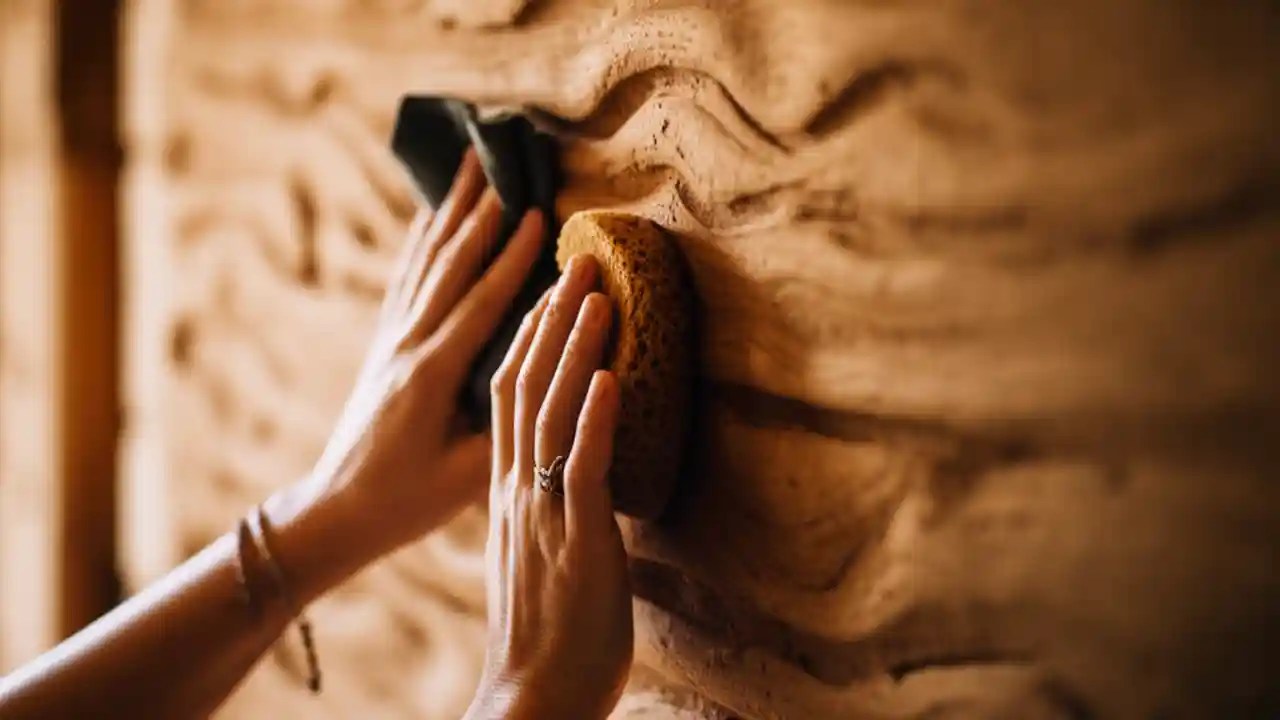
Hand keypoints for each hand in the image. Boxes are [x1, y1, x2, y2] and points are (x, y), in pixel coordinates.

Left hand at [262, 151, 546, 599]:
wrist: (336, 512)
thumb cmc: (406, 501)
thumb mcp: (465, 476)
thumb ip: (507, 424)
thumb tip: (551, 378)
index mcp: (432, 375)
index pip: (481, 304)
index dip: (511, 260)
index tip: (536, 215)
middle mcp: (407, 346)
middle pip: (447, 265)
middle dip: (477, 212)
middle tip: (500, 163)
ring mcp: (391, 341)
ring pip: (424, 262)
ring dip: (448, 212)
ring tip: (466, 168)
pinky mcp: (384, 347)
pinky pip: (404, 280)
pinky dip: (419, 243)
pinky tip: (429, 218)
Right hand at [467, 256, 633, 719]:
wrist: (530, 699)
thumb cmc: (546, 638)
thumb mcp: (542, 559)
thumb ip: (551, 513)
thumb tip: (578, 485)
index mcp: (507, 495)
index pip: (509, 399)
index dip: (530, 341)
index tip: (553, 295)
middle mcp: (515, 492)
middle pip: (523, 386)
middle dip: (550, 320)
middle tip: (578, 263)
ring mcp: (540, 512)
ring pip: (548, 411)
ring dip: (574, 348)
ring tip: (595, 294)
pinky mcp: (575, 538)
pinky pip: (580, 465)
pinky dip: (594, 416)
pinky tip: (609, 374)